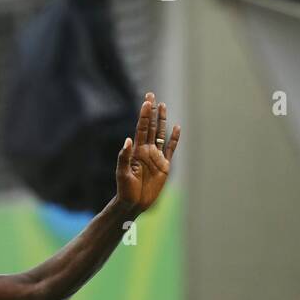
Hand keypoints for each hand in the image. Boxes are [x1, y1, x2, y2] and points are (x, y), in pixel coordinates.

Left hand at [116, 93, 179, 214]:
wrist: (133, 203)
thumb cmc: (125, 190)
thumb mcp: (122, 174)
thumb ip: (124, 157)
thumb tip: (128, 140)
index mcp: (137, 151)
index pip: (142, 128)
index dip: (144, 115)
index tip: (147, 101)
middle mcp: (147, 151)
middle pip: (151, 127)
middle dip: (151, 111)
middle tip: (151, 95)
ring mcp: (156, 157)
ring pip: (160, 134)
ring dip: (162, 120)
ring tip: (162, 105)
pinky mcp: (164, 166)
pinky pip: (170, 150)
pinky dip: (174, 139)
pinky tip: (177, 128)